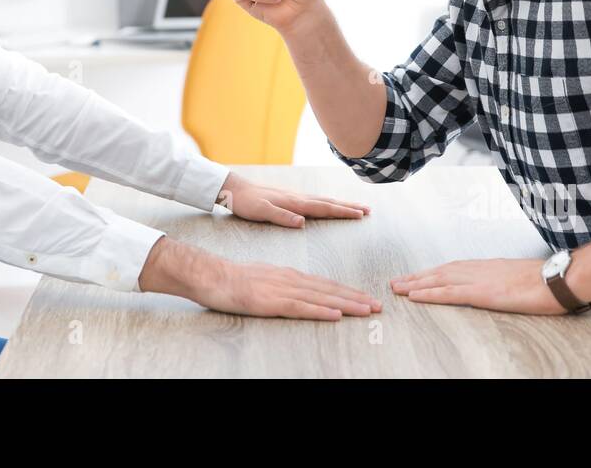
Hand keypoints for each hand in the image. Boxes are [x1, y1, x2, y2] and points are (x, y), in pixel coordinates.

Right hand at [139, 236, 381, 320]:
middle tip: (378, 306)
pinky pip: (301, 307)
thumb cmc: (234, 279)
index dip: (348, 292)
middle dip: (356, 298)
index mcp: (290, 275)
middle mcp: (291, 280)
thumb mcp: (264, 278)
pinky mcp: (272, 301)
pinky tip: (336, 315)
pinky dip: (321, 311)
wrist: (212, 275)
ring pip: (322, 298)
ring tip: (367, 310)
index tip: (367, 298)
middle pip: (330, 290)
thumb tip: (300, 293)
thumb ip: (283, 285)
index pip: (325, 285)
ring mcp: (282, 290)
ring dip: (347, 304)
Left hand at [216, 172, 369, 226]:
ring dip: (341, 204)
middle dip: (349, 206)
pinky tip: (329, 206)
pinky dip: (327, 204)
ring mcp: (295, 197)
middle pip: (328, 202)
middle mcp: (298, 198)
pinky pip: (315, 201)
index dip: (343, 212)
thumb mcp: (261, 212)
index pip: (323, 208)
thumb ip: (282, 217)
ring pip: (323, 201)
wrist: (235, 189)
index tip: (360, 214)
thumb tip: (302, 222)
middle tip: (368, 210)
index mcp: (294, 203)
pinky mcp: (290, 198)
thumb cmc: (247, 203)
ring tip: (356, 207)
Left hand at [389, 258, 568, 314]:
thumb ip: (506, 280)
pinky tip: (415, 296)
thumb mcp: (522, 277)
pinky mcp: (483, 292)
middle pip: (441, 271)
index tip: (417, 276)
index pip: (454, 268)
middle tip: (397, 282)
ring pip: (439, 279)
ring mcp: (480, 279)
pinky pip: (450, 292)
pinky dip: (429, 293)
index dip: (433, 272)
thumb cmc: (548, 279)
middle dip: (418, 277)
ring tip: (398, 288)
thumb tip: (501, 285)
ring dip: (416, 283)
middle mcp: (480, 269)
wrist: (562, 277)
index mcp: (489, 266)